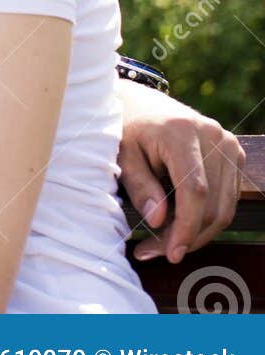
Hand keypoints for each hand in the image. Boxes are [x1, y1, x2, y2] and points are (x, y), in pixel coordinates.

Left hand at [116, 82, 245, 261]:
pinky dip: (204, 218)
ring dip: (196, 232)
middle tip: (153, 253)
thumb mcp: (121, 154)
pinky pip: (225, 198)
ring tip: (162, 244)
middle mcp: (213, 136)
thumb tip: (157, 221)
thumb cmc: (125, 126)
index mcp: (182, 132)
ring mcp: (228, 144)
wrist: (139, 101)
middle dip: (186, 236)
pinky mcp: (232, 154)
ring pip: (223, 206)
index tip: (171, 253)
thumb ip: (140, 186)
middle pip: (212, 203)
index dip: (185, 226)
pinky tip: (177, 226)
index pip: (194, 190)